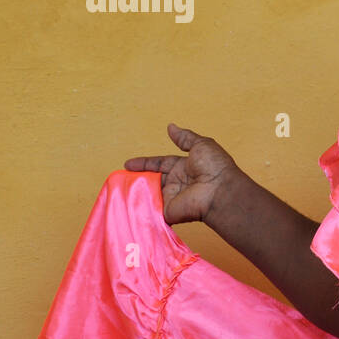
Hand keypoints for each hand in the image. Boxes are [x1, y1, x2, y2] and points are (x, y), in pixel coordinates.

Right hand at [124, 123, 240, 225]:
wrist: (219, 191)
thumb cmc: (214, 167)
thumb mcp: (201, 145)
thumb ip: (184, 138)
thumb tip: (171, 127)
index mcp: (184, 167)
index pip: (160, 164)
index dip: (145, 163)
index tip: (128, 164)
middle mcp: (177, 183)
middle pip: (153, 179)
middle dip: (137, 177)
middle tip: (121, 175)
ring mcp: (172, 198)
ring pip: (149, 194)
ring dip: (135, 191)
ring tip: (119, 186)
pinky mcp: (167, 211)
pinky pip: (150, 210)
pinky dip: (138, 207)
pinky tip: (124, 201)